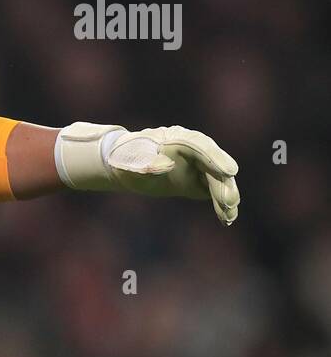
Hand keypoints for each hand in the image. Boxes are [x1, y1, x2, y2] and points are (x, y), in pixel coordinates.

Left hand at [57, 122, 240, 224]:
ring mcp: (200, 166)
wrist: (128, 165)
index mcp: (179, 138)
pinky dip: (221, 204)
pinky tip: (226, 218)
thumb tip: (165, 165)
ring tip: (228, 216)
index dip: (216, 159)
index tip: (230, 171)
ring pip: (219, 180)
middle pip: (215, 166)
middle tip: (229, 203)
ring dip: (226, 197)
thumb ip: (145, 162)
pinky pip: (214, 192)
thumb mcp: (130, 160)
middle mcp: (196, 150)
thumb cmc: (128, 158)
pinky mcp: (200, 181)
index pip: (201, 146)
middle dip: (223, 184)